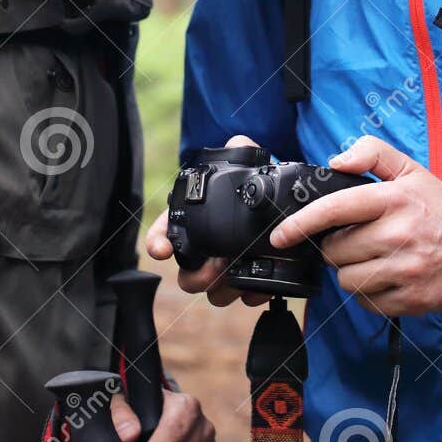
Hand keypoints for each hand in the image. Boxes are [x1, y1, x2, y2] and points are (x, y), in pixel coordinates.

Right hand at [145, 134, 271, 307]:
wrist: (282, 207)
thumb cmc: (253, 187)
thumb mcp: (246, 165)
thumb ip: (240, 150)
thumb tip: (237, 143)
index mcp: (194, 221)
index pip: (165, 233)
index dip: (158, 242)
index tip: (161, 250)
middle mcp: (205, 250)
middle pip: (187, 275)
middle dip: (196, 276)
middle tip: (216, 267)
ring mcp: (225, 269)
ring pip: (213, 292)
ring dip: (222, 291)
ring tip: (237, 279)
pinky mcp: (248, 281)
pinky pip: (242, 298)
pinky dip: (250, 296)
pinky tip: (260, 288)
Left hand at [268, 134, 441, 315]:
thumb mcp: (411, 169)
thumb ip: (372, 153)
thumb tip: (337, 160)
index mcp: (392, 200)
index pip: (334, 209)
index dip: (299, 223)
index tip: (279, 235)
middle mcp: (397, 234)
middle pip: (334, 251)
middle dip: (337, 247)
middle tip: (359, 240)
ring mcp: (404, 270)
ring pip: (347, 279)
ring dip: (351, 271)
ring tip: (374, 258)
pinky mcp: (411, 299)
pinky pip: (366, 302)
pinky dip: (368, 293)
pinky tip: (386, 277)